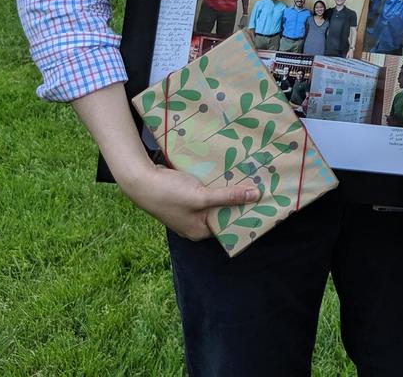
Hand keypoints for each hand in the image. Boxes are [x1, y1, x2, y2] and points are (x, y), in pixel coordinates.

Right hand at [117, 161, 259, 240]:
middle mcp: (196, 223)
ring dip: (226, 188)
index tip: (263, 200)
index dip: (245, 213)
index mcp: (199, 231)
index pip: (229, 225)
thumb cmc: (168, 194)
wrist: (139, 180)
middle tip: (259, 184)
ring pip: (215, 200)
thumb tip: (255, 195)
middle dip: (237, 198)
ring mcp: (190, 210)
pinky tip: (226, 171)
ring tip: (247, 176)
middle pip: (223, 211)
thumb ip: (228, 197)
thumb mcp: (201, 197)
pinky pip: (206, 191)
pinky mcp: (186, 196)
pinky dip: (215, 183)